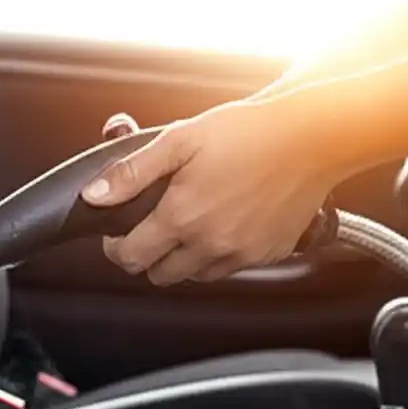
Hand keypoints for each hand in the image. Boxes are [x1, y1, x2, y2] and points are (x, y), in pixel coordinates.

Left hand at [81, 102, 337, 285]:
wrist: (312, 135)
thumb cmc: (249, 132)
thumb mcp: (178, 140)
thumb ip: (130, 173)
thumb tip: (94, 196)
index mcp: (181, 218)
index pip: (130, 257)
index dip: (116, 247)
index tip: (118, 234)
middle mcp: (210, 243)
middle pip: (159, 275)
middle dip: (147, 256)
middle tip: (149, 231)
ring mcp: (242, 253)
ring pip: (194, 276)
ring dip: (182, 259)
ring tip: (187, 226)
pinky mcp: (268, 254)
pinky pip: (231, 269)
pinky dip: (218, 256)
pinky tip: (221, 226)